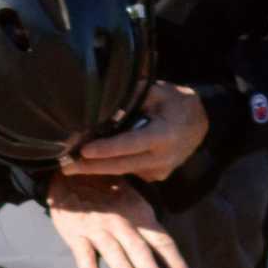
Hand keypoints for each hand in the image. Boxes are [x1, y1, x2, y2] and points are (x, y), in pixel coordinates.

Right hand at [46, 174, 191, 267]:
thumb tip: (168, 253)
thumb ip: (148, 226)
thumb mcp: (134, 202)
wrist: (74, 174)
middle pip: (139, 248)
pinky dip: (88, 267)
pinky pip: (82, 252)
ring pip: (112, 249)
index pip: (162, 242)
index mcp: (140, 216)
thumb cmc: (109, 193)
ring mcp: (98, 227)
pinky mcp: (75, 232)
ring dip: (122, 266)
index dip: (175, 263)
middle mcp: (122, 222)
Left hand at [59, 81, 208, 182]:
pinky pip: (130, 172)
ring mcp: (160, 170)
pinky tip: (92, 163)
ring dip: (97, 169)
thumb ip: (136, 95)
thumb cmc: (177, 103)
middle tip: (65, 167)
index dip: (107, 148)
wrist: (202, 124)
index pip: (131, 143)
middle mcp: (162, 157)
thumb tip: (106, 94)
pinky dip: (111, 167)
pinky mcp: (156, 176)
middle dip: (91, 167)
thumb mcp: (160, 92)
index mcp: (164, 134)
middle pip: (121, 165)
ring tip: (70, 166)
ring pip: (123, 171)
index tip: (84, 150)